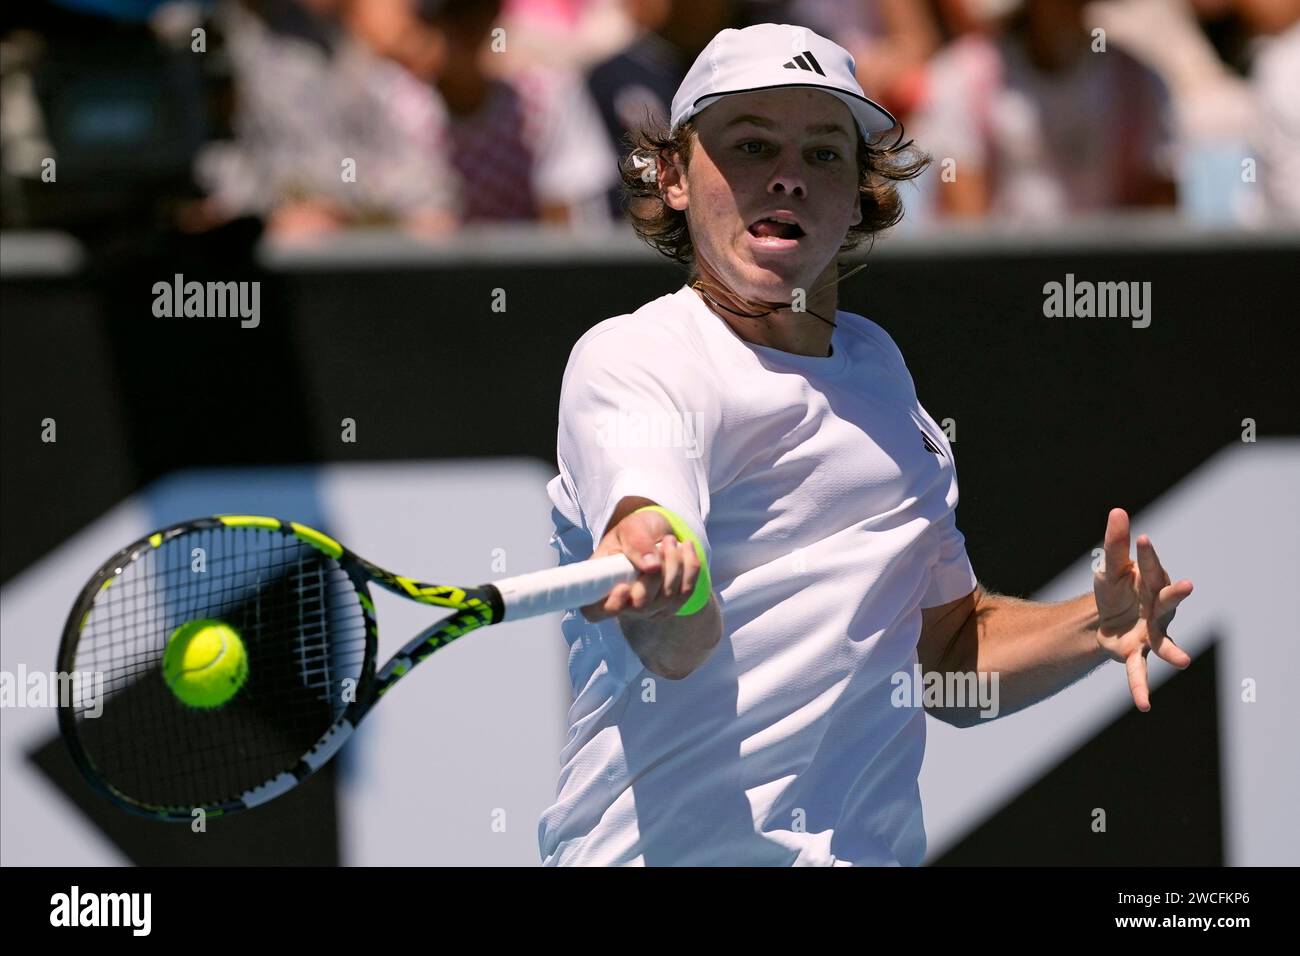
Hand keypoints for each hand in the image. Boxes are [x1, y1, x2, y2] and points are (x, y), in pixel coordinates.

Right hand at [581, 507, 703, 623]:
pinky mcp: (671, 605)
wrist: (656, 533)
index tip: (622, 586)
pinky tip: (686, 548)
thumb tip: (652, 567)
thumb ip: (637, 543)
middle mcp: (624, 603)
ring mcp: (648, 609)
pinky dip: (690, 567)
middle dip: (656, 574)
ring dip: (675, 565)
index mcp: (601, 584)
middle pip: (641, 605)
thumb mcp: (631, 528)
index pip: (595, 611)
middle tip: (663, 542)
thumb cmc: (635, 531)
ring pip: (667, 599)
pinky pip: (686, 592)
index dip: (610, 605)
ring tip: (671, 540)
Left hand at [1094, 508, 1193, 711]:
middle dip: (1175, 594)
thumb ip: (1114, 543)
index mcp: (1151, 583)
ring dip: (1173, 652)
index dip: (1148, 554)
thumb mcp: (1109, 567)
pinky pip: (1139, 672)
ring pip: (1163, 642)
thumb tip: (1118, 511)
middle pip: (1166, 600)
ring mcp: (1151, 633)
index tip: (1142, 538)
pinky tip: (1143, 705)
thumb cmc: (1115, 588)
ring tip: (1183, 661)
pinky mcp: (1136, 653)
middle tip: (1186, 586)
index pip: (1152, 566)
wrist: (1106, 619)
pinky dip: (1140, 688)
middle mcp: (1157, 609)